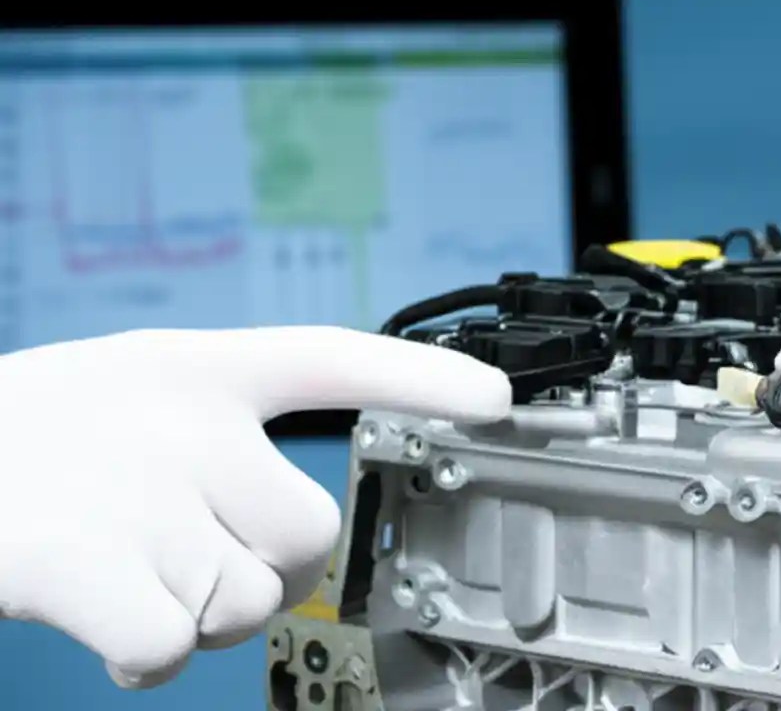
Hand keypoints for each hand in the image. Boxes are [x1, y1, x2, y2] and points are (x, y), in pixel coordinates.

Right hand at [0, 326, 508, 688]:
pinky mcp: (83, 561)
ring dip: (198, 615)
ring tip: (130, 577)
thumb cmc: (24, 445)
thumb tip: (296, 545)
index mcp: (192, 368)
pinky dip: (146, 659)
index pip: (330, 358)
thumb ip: (220, 444)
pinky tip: (105, 624)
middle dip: (272, 570)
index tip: (497, 399)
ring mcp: (135, 489)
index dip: (421, 377)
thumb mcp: (124, 397)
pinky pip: (172, 646)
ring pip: (245, 599)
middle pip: (310, 531)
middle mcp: (179, 421)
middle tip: (202, 561)